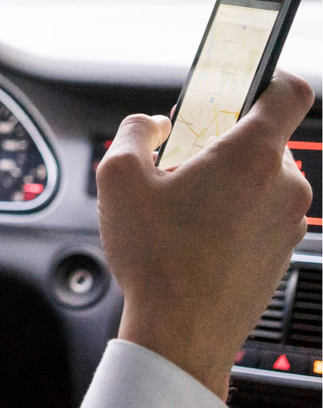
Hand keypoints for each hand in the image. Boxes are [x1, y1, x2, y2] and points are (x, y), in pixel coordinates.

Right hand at [96, 71, 313, 400]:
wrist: (182, 332)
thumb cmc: (157, 259)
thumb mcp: (118, 177)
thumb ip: (135, 132)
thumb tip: (152, 126)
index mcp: (250, 155)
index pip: (290, 91)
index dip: (266, 76)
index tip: (240, 82)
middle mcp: (282, 184)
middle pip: (262, 138)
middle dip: (220, 141)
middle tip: (179, 162)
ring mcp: (289, 221)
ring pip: (259, 177)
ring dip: (225, 179)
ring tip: (181, 205)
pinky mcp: (282, 250)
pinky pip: (261, 211)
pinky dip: (233, 211)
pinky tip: (194, 232)